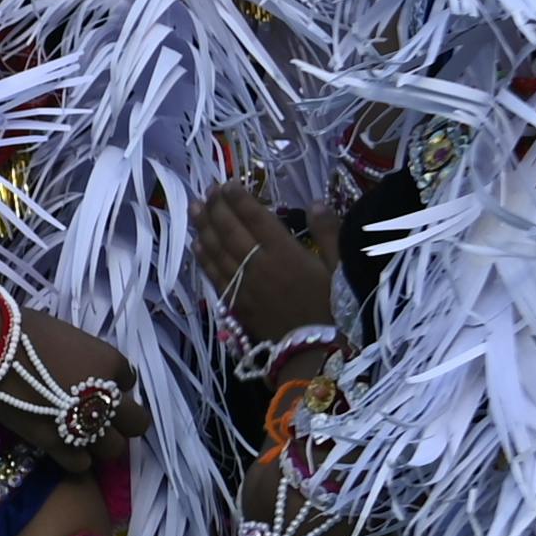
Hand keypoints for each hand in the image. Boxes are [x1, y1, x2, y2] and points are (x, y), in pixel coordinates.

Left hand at [194, 181, 338, 343]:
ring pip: (217, 251)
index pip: (255, 218)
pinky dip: (204, 258)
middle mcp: (259, 265)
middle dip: (216, 208)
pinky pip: (214, 275)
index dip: (239, 198)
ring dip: (204, 228)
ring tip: (194, 209)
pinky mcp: (236, 304)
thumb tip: (316, 203)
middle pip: (230, 231)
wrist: (314, 353)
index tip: (227, 183)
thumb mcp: (341, 268)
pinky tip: (197, 245)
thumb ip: (329, 233)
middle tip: (206, 191)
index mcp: (285, 252)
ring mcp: (244, 285)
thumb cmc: (333, 308)